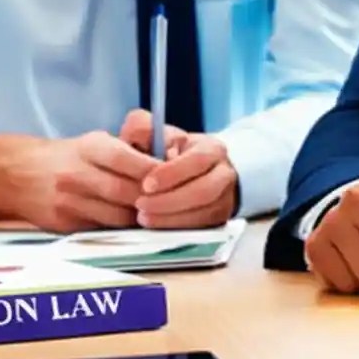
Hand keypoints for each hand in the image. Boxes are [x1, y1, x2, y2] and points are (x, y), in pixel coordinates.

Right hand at [15, 131, 160, 232]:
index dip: (153, 172)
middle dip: (151, 199)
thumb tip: (167, 166)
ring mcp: (69, 200)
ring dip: (140, 218)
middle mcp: (77, 173)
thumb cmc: (68, 158)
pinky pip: (104, 228)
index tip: (172, 178)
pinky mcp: (65, 223)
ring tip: (153, 214)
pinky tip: (130, 222)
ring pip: (118, 216)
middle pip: (125, 192)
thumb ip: (127, 154)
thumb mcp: (94, 143)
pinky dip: (121, 228)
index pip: (126, 159)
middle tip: (171, 202)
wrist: (19, 173)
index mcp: (89, 147)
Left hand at [118, 110, 235, 228]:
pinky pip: (201, 228)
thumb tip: (132, 133)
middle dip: (169, 201)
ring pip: (203, 213)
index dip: (171, 174)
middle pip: (203, 191)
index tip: (146, 184)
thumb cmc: (173, 152)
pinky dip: (177, 229)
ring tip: (143, 217)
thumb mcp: (158, 134)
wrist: (198, 171)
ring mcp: (225, 199)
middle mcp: (224, 174)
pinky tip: (156, 226)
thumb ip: (144, 129)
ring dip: (171, 218)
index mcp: (212, 149)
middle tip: (141, 204)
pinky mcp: (219, 219)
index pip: (197, 160)